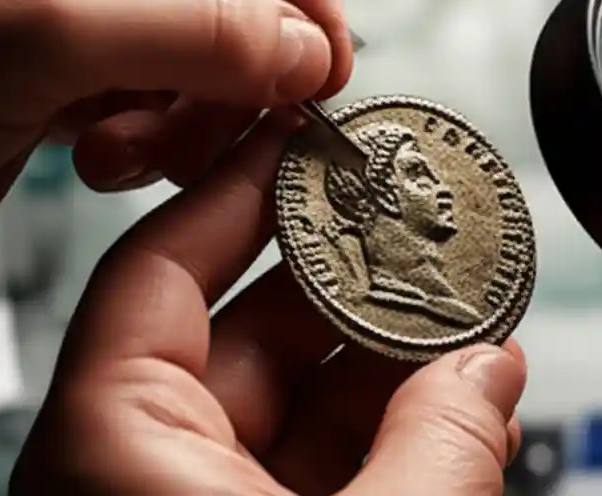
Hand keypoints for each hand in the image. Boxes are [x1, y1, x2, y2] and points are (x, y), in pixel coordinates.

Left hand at [0, 0, 351, 237]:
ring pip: (191, 46)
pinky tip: (112, 159)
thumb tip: (310, 47)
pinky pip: (147, 95)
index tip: (326, 46)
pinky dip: (153, 136)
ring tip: (148, 150)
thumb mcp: (43, 26)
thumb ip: (200, 26)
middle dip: (240, 54)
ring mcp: (57, 0)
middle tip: (259, 117)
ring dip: (194, 109)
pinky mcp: (49, 72)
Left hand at [10, 116, 525, 495]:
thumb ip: (437, 444)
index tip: (307, 138)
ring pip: (293, 406)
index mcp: (110, 453)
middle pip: (247, 331)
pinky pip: (314, 465)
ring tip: (468, 325)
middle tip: (419, 231)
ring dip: (387, 364)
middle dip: (356, 280)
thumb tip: (490, 373)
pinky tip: (453, 406)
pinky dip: (383, 433)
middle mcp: (138, 475)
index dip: (244, 191)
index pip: (158, 272)